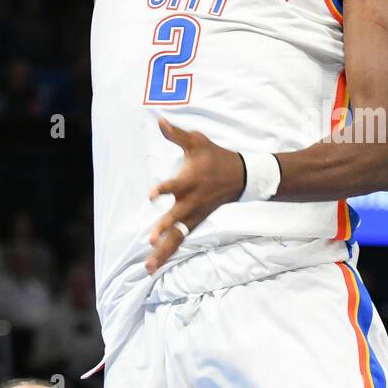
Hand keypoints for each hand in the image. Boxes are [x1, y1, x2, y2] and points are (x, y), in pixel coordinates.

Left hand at [145, 118, 245, 272]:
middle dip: (164, 229)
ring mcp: (194, 215)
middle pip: (175, 218)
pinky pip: (181, 239)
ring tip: (148, 268)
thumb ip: (176, 133)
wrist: (240, 176)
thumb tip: (158, 119)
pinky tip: (156, 264)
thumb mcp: (196, 141)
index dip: (163, 189)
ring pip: (177, 236)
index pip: (174, 186)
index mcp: (189, 181)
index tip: (150, 194)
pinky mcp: (195, 223)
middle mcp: (190, 202)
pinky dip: (169, 252)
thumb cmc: (213, 157)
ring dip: (163, 252)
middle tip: (151, 239)